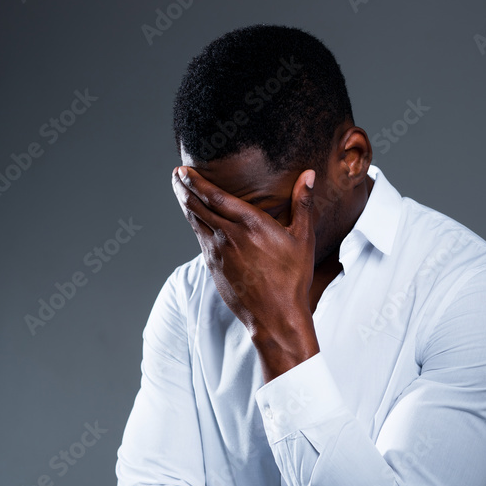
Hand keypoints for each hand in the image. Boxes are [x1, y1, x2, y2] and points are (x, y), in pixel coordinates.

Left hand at [172, 165, 316, 334]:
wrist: (276, 316)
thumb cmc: (292, 278)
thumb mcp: (303, 238)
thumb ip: (302, 203)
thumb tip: (308, 174)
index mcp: (250, 224)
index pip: (215, 196)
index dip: (196, 182)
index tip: (185, 170)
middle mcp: (229, 235)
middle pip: (197, 206)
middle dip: (184, 188)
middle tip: (176, 174)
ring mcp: (217, 253)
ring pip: (195, 221)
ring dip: (185, 203)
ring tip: (179, 189)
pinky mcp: (214, 267)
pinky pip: (199, 238)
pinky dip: (193, 223)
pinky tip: (194, 219)